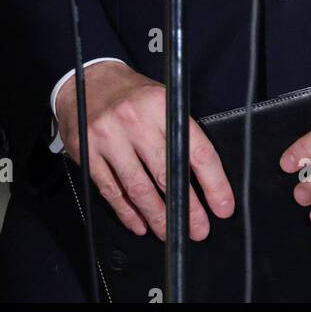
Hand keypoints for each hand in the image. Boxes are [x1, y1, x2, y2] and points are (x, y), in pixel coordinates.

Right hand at [55, 61, 233, 240]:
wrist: (88, 80)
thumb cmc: (132, 94)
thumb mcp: (162, 99)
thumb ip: (180, 130)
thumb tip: (204, 173)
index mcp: (162, 105)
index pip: (196, 150)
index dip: (213, 183)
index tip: (222, 205)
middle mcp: (136, 121)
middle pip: (167, 174)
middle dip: (186, 208)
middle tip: (198, 228)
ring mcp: (110, 138)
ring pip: (138, 188)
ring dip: (157, 216)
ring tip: (170, 231)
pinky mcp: (88, 153)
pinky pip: (112, 191)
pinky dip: (127, 212)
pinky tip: (139, 223)